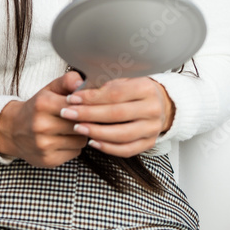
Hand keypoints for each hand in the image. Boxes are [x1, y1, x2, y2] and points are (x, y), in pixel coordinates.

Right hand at [0, 70, 88, 167]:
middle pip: (79, 124)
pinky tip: (65, 140)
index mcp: (42, 104)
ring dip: (80, 135)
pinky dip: (74, 146)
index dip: (84, 105)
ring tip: (71, 129)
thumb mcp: (49, 89)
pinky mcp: (48, 159)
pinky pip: (75, 152)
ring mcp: (44, 144)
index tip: (84, 105)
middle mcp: (41, 125)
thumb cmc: (36, 108)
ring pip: (80, 140)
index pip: (75, 105)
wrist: (13, 130)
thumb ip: (67, 81)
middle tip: (80, 117)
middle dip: (83, 121)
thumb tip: (81, 81)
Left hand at [58, 76, 175, 157]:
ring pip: (121, 135)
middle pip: (116, 114)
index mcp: (146, 87)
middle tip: (68, 114)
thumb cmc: (135, 90)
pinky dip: (108, 147)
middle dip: (88, 114)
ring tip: (77, 127)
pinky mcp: (149, 143)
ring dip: (96, 132)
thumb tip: (78, 90)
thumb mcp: (124, 79)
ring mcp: (152, 128)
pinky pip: (126, 150)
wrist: (161, 103)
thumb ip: (105, 84)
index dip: (91, 97)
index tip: (72, 98)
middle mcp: (152, 109)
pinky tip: (92, 142)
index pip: (115, 93)